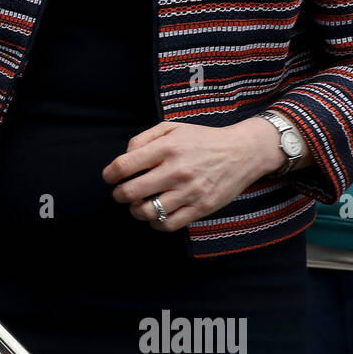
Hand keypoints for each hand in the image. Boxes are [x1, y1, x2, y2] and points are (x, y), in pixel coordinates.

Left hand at [102, 118, 284, 230]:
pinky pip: (168, 225)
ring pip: (147, 212)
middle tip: (121, 193)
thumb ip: (143, 139)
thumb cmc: (203, 140)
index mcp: (167, 148)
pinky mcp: (201, 208)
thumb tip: (124, 157)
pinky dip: (155, 223)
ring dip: (136, 210)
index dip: (109, 175)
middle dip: (119, 195)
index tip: (109, 178)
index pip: (124, 166)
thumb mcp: (172, 128)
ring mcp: (189, 192)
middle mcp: (176, 171)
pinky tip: (156, 215)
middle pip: (131, 192)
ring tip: (138, 205)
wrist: (243, 152)